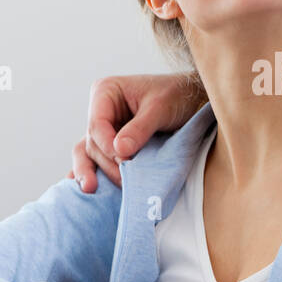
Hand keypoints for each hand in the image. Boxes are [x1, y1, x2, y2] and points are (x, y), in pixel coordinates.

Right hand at [67, 74, 206, 192]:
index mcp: (105, 92)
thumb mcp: (160, 108)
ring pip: (91, 154)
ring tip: (97, 190)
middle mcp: (100, 110)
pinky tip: (89, 190)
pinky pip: (98, 159)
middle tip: (125, 181)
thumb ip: (140, 128)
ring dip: (98, 172)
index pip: (96, 124)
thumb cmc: (175, 95)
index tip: (125, 160)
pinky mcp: (113, 143)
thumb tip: (119, 151)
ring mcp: (106, 128)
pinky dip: (95, 173)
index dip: (107, 145)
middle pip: (93, 143)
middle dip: (107, 163)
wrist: (192, 99)